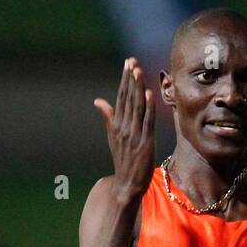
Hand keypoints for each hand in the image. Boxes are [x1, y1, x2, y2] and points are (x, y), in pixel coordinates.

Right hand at [94, 57, 155, 203]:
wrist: (127, 185)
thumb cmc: (123, 161)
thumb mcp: (113, 137)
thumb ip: (108, 117)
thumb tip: (98, 101)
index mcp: (116, 125)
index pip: (120, 97)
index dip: (124, 80)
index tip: (127, 63)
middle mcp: (124, 128)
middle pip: (127, 99)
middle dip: (130, 79)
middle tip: (132, 61)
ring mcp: (134, 135)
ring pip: (136, 107)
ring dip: (137, 88)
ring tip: (138, 71)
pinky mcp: (145, 143)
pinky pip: (147, 122)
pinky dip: (148, 107)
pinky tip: (149, 93)